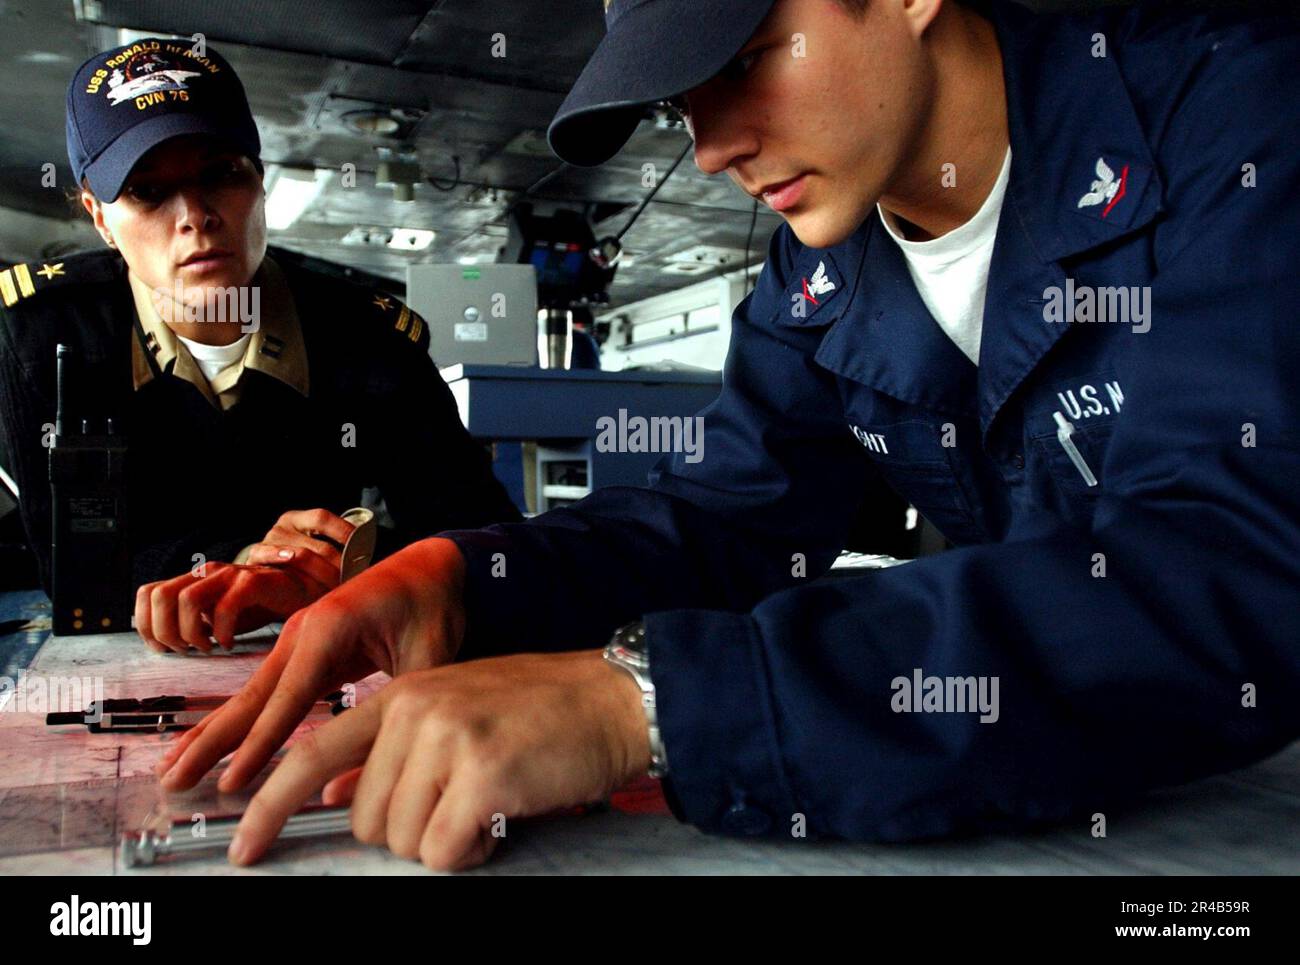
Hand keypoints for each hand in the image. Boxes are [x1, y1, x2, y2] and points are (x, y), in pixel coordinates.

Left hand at [135, 561, 330, 653]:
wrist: (298, 593)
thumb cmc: (255, 608)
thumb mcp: (214, 615)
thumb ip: (189, 620)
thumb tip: (162, 641)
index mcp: (192, 579)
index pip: (147, 593)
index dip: (146, 625)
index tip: (162, 648)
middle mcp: (206, 573)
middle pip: (160, 596)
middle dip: (165, 631)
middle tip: (185, 649)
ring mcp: (229, 575)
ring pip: (187, 600)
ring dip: (192, 632)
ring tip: (208, 646)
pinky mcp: (252, 582)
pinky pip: (225, 607)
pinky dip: (223, 632)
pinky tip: (230, 642)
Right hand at [157, 537, 467, 792]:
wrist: (433, 567)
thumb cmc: (434, 607)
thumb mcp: (428, 660)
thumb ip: (397, 714)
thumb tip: (361, 777)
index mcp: (329, 629)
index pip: (288, 698)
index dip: (259, 745)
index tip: (231, 782)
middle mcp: (303, 632)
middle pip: (251, 696)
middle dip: (210, 741)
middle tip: (170, 781)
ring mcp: (299, 640)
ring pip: (251, 696)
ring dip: (212, 733)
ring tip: (173, 770)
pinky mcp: (306, 651)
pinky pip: (268, 693)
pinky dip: (239, 721)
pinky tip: (216, 743)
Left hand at [226, 650, 651, 870]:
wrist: (610, 700)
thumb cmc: (541, 711)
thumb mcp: (457, 711)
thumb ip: (398, 748)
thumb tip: (342, 802)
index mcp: (403, 696)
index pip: (312, 755)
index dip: (269, 807)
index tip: (245, 848)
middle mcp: (415, 712)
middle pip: (364, 820)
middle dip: (409, 831)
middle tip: (459, 806)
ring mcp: (447, 741)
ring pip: (403, 841)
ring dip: (445, 841)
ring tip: (487, 804)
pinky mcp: (481, 775)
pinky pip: (445, 852)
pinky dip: (472, 853)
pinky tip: (499, 820)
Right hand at [241, 508, 357, 586]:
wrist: (265, 584)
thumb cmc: (299, 568)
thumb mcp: (316, 552)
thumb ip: (334, 549)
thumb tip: (363, 556)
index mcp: (301, 520)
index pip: (323, 518)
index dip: (343, 531)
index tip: (362, 548)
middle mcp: (284, 526)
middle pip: (318, 545)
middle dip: (339, 565)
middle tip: (352, 578)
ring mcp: (269, 540)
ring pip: (301, 555)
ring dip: (322, 574)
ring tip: (334, 587)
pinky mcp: (256, 555)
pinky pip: (270, 555)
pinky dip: (282, 557)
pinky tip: (293, 561)